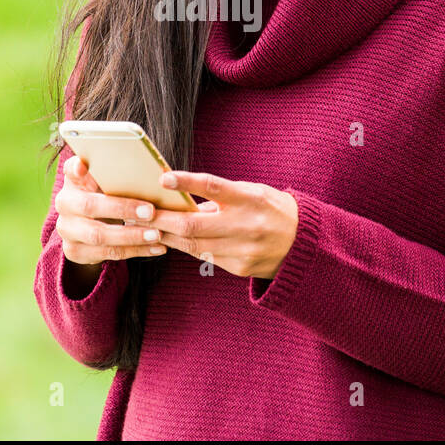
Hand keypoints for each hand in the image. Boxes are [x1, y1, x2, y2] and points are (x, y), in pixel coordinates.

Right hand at [53, 155, 169, 265]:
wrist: (91, 225)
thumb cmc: (108, 194)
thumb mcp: (109, 181)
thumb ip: (116, 173)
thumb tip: (148, 168)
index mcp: (73, 180)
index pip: (70, 170)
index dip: (75, 168)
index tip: (84, 167)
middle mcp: (64, 203)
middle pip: (89, 206)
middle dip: (122, 208)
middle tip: (151, 211)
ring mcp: (67, 230)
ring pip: (99, 235)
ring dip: (131, 236)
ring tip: (157, 234)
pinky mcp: (75, 251)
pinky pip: (107, 254)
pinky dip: (135, 251)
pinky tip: (156, 247)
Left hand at [147, 170, 299, 279]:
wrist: (303, 244)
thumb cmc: (272, 209)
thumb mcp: (252, 192)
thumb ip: (221, 196)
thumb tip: (184, 200)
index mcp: (251, 199)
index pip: (214, 187)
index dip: (187, 182)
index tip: (164, 177)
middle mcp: (247, 225)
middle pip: (194, 225)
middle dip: (163, 219)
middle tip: (141, 212)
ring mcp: (243, 249)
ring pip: (194, 245)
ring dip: (167, 236)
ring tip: (147, 226)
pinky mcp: (239, 267)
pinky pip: (205, 256)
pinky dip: (185, 247)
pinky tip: (170, 240)